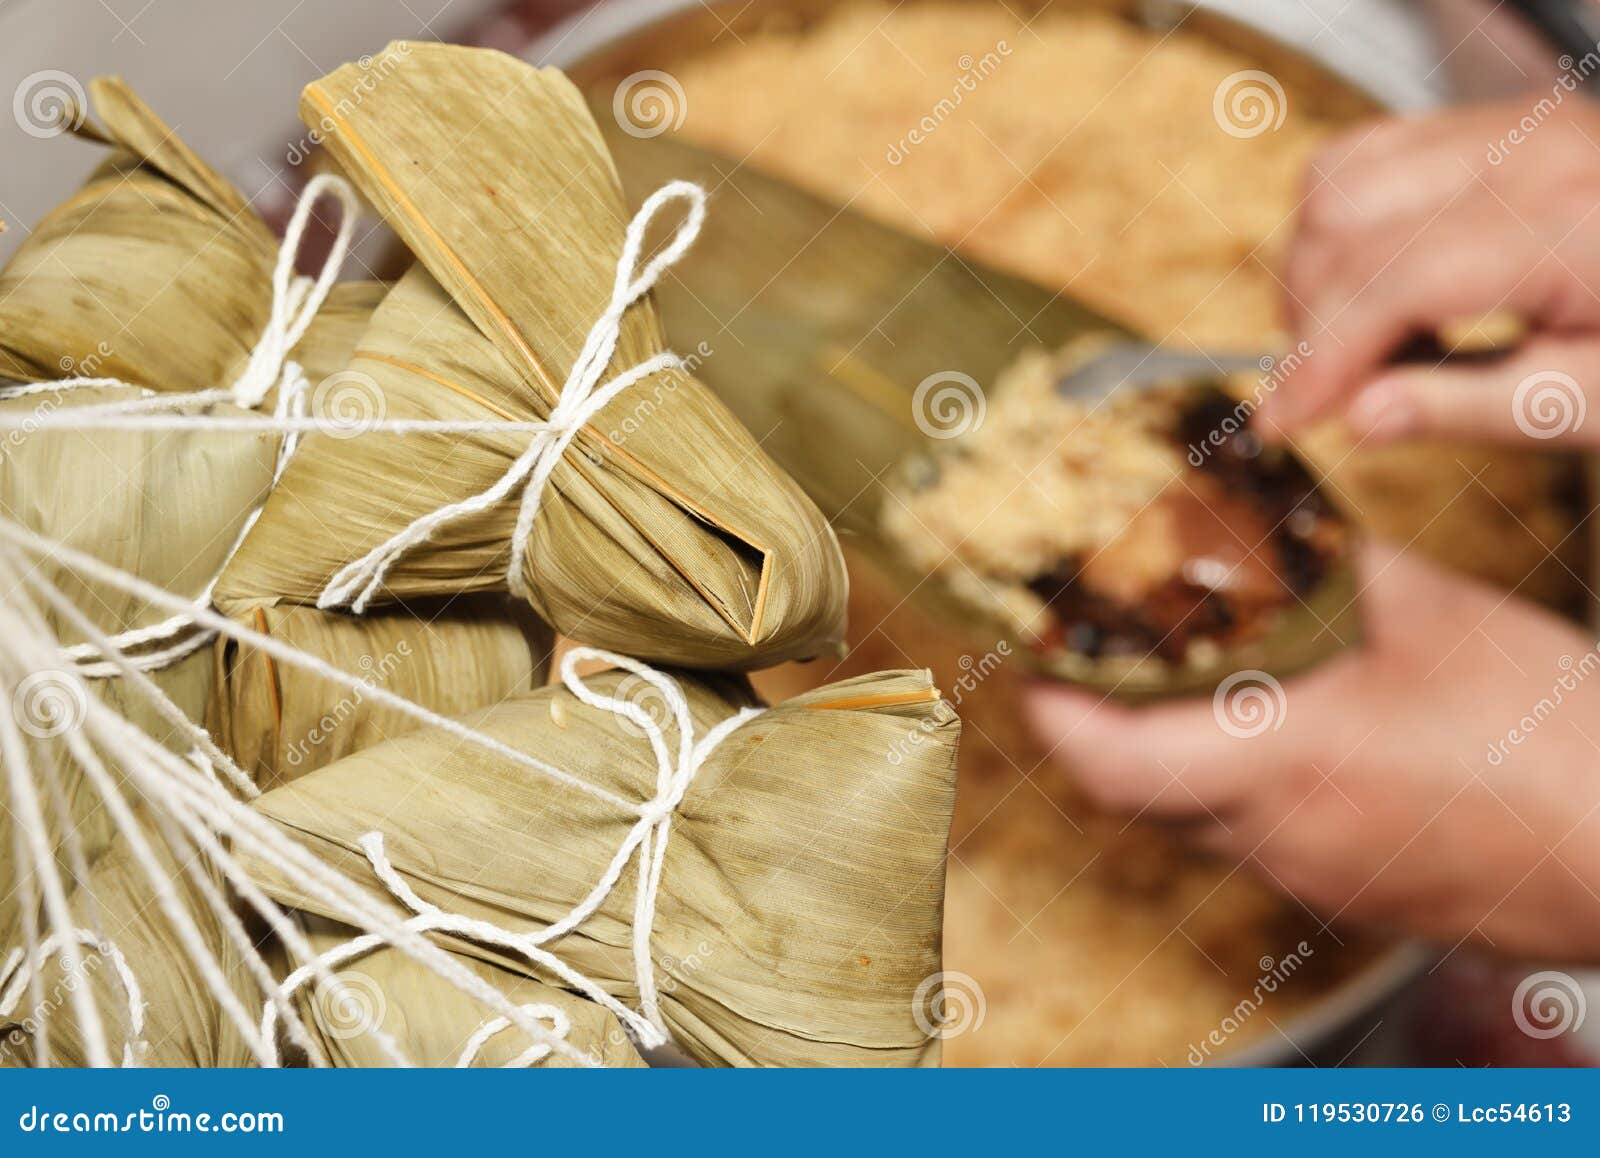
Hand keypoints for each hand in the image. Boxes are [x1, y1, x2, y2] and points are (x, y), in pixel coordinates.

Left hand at [1023, 542, 1599, 961]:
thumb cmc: (1549, 734)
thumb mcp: (1433, 614)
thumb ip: (1335, 563)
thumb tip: (1275, 515)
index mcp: (1282, 765)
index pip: (1113, 762)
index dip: (1056, 715)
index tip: (1028, 667)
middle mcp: (1278, 838)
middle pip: (1139, 796)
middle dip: (1101, 730)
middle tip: (1089, 668)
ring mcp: (1313, 880)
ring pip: (1195, 823)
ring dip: (1168, 760)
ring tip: (1174, 693)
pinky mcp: (1353, 899)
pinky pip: (1256, 847)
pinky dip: (1232, 793)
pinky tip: (1274, 744)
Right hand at [1258, 95, 1599, 447]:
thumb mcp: (1593, 404)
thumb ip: (1467, 407)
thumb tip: (1358, 416)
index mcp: (1564, 228)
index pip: (1389, 283)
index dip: (1317, 361)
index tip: (1282, 424)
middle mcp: (1527, 154)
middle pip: (1341, 223)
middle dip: (1307, 319)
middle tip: (1324, 395)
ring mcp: (1509, 128)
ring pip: (1337, 179)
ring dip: (1312, 267)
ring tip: (1346, 340)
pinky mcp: (1497, 126)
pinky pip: (1370, 154)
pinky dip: (1339, 223)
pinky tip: (1371, 285)